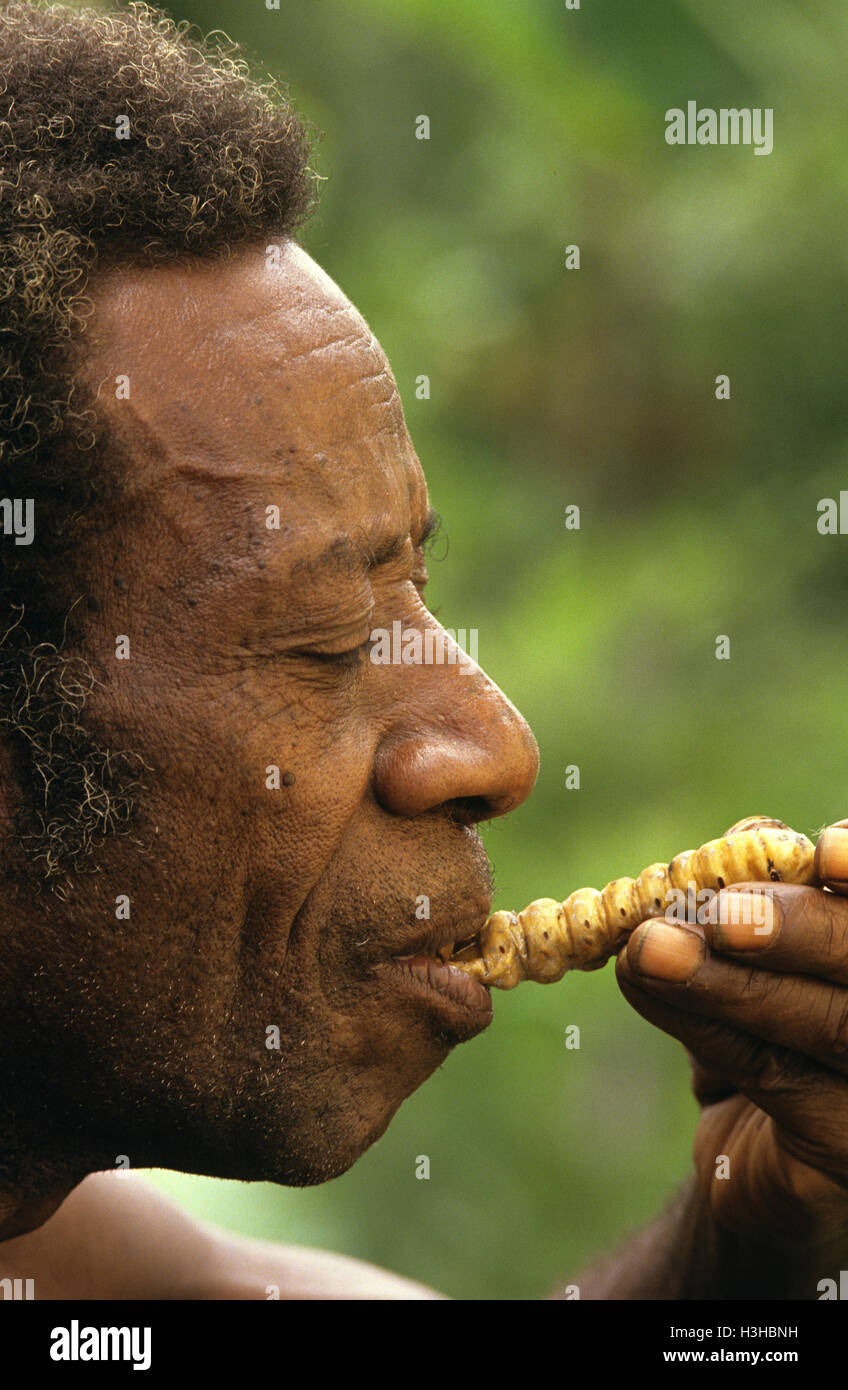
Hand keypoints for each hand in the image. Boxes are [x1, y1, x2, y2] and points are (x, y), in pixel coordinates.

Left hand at [615, 820, 847, 1250]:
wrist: (751, 1157)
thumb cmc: (765, 1028)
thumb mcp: (749, 950)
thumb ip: (747, 896)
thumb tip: (719, 854)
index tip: (821, 850)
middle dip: (797, 931)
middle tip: (720, 912)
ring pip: (828, 1025)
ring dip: (732, 981)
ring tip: (651, 947)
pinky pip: (780, 1080)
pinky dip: (708, 1027)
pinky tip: (645, 986)